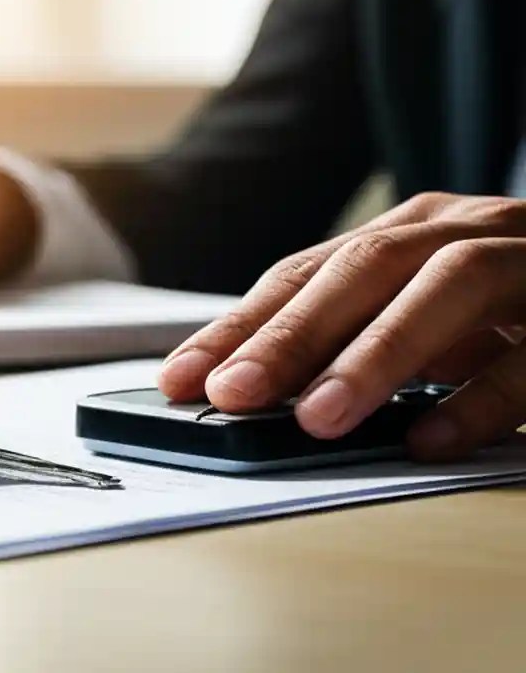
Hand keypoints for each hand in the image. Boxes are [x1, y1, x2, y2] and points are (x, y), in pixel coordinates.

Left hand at [158, 192, 525, 461]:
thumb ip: (352, 341)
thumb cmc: (510, 309)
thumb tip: (248, 391)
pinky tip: (429, 440)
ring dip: (379, 354)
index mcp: (410, 231)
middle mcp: (465, 232)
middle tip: (232, 395)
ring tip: (321, 419)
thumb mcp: (420, 317)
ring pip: (450, 290)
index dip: (238, 325)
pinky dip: (481, 399)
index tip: (179, 380)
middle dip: (292, 333)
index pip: (305, 272)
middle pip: (367, 267)